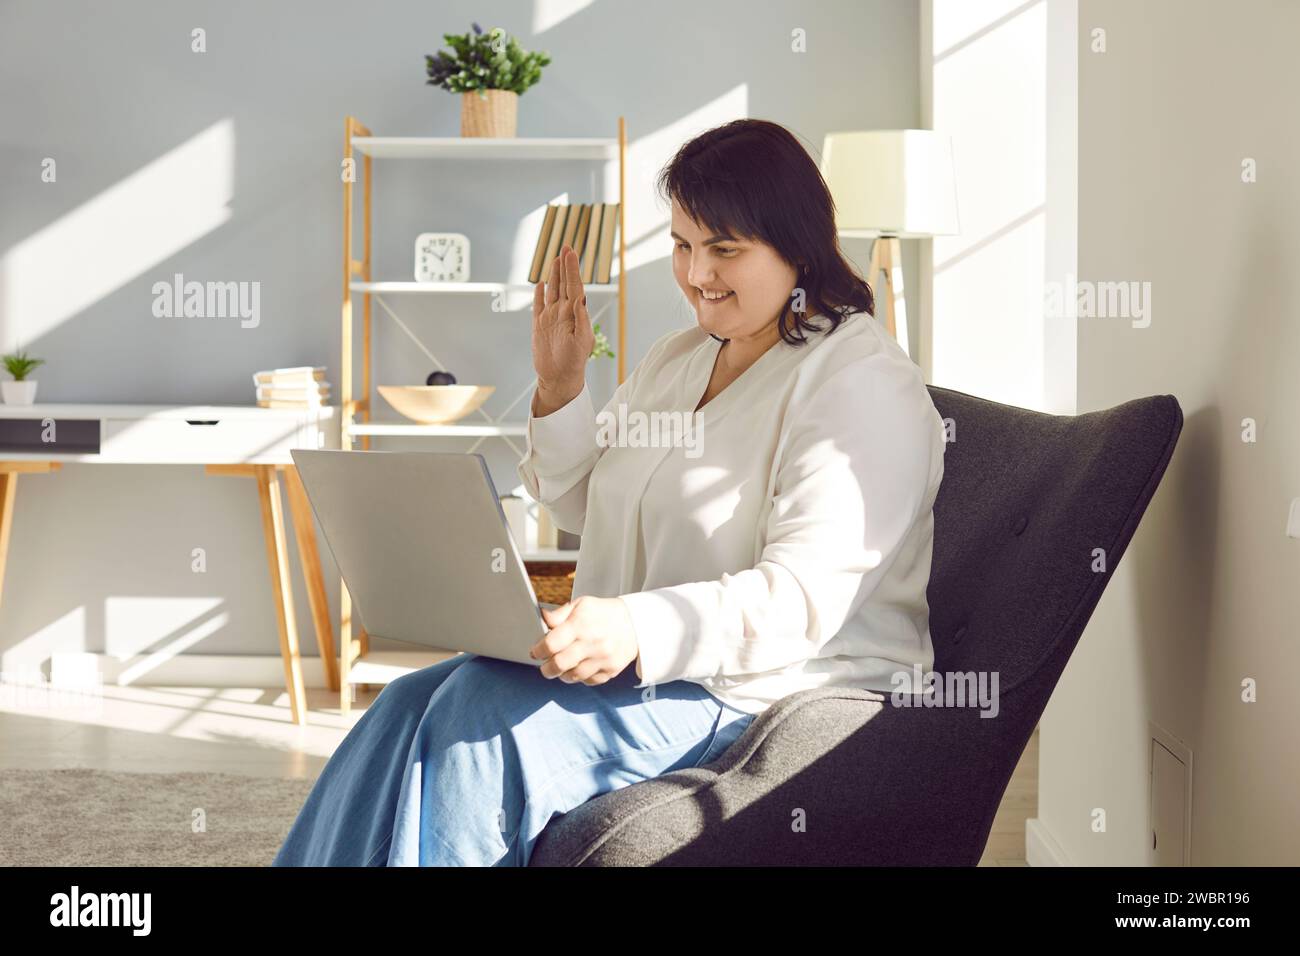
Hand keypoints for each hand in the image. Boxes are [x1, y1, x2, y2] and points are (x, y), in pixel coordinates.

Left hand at [529, 596, 638, 685]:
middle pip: (559, 664)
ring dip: (562, 674)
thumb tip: (540, 619)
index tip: (536, 652)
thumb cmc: (603, 613)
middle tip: (545, 665)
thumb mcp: (581, 605)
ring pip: (572, 676)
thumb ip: (558, 614)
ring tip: (561, 667)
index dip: (538, 650)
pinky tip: (579, 667)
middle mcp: (593, 643)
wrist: (636, 623)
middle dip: (546, 668)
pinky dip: (579, 677)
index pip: (551, 644)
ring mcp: (603, 659)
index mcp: (581, 624)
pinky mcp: (611, 671)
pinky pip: (587, 681)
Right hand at [531, 244, 593, 408]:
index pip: (574, 286)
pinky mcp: (539, 325)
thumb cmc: (574, 362)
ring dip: (554, 275)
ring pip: (552, 291)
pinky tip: (542, 283)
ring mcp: (551, 317)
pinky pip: (538, 305)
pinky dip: (539, 293)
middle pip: (564, 283)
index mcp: (575, 314)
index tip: (571, 252)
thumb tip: (580, 299)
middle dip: (565, 265)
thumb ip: (581, 319)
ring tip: (556, 259)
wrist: (558, 378)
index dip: (572, 269)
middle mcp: (563, 312)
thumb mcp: (581, 341)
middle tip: (566, 247)